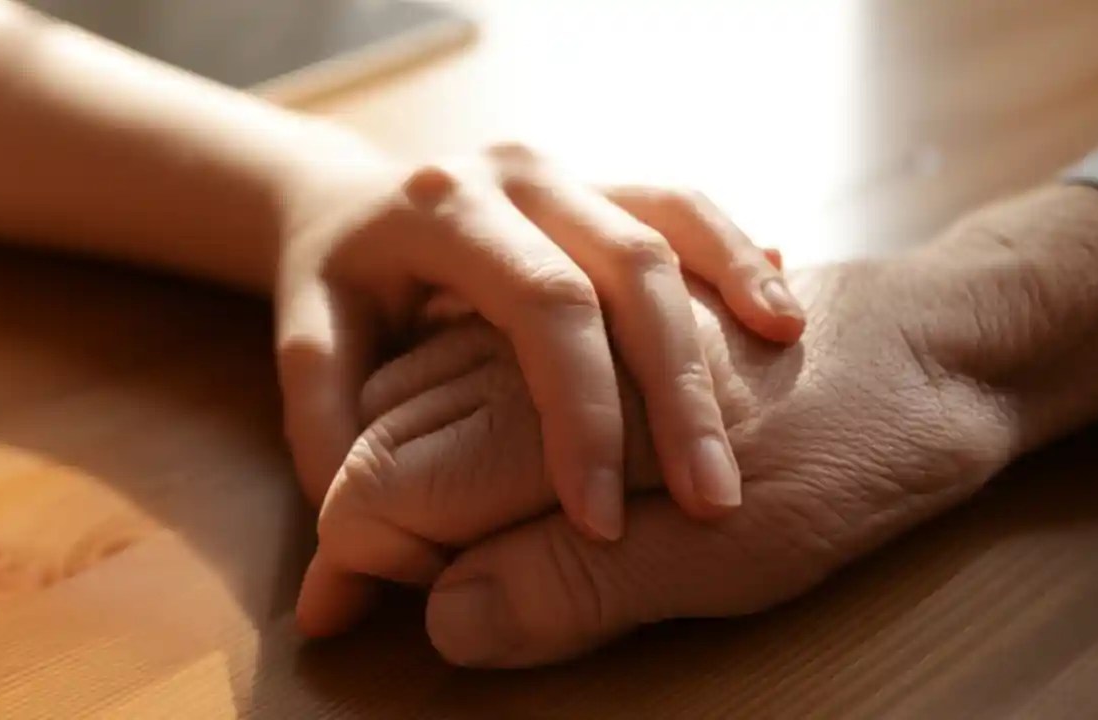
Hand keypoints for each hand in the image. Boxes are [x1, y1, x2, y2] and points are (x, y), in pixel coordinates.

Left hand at [275, 142, 801, 534]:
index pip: (538, 305)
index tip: (603, 522)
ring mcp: (569, 176)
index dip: (578, 412)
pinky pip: (690, 210)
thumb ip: (328, 443)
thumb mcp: (312, 351)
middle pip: (628, 266)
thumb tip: (341, 577)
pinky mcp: (606, 191)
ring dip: (733, 298)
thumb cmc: (334, 289)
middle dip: (676, 386)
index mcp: (446, 210)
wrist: (350, 204)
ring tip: (785, 365)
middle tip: (715, 498)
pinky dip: (739, 257)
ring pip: (671, 229)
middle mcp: (516, 178)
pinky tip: (783, 316)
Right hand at [298, 185, 1097, 664]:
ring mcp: (572, 325)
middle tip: (368, 607)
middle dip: (369, 524)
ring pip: (434, 391)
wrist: (953, 340)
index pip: (388, 483)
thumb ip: (585, 587)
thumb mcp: (732, 556)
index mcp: (551, 412)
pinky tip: (479, 470)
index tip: (344, 628)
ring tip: (400, 551)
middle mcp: (541, 351)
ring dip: (408, 472)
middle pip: (395, 431)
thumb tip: (452, 623)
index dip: (357, 561)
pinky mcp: (601, 329)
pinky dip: (462, 424)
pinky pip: (493, 365)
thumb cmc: (861, 447)